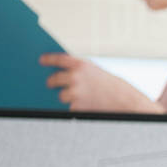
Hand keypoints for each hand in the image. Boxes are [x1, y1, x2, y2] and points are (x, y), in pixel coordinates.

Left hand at [39, 53, 162, 112]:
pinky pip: (70, 107)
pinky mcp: (76, 106)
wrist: (125, 101)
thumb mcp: (97, 72)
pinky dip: (76, 108)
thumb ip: (81, 70)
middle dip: (52, 82)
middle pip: (54, 79)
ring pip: (61, 96)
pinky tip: (87, 106)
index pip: (58, 59)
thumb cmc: (114, 87)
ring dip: (68, 97)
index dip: (48, 59)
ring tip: (80, 98)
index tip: (42, 60)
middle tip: (50, 84)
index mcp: (80, 65)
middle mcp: (75, 77)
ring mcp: (74, 92)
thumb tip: (64, 74)